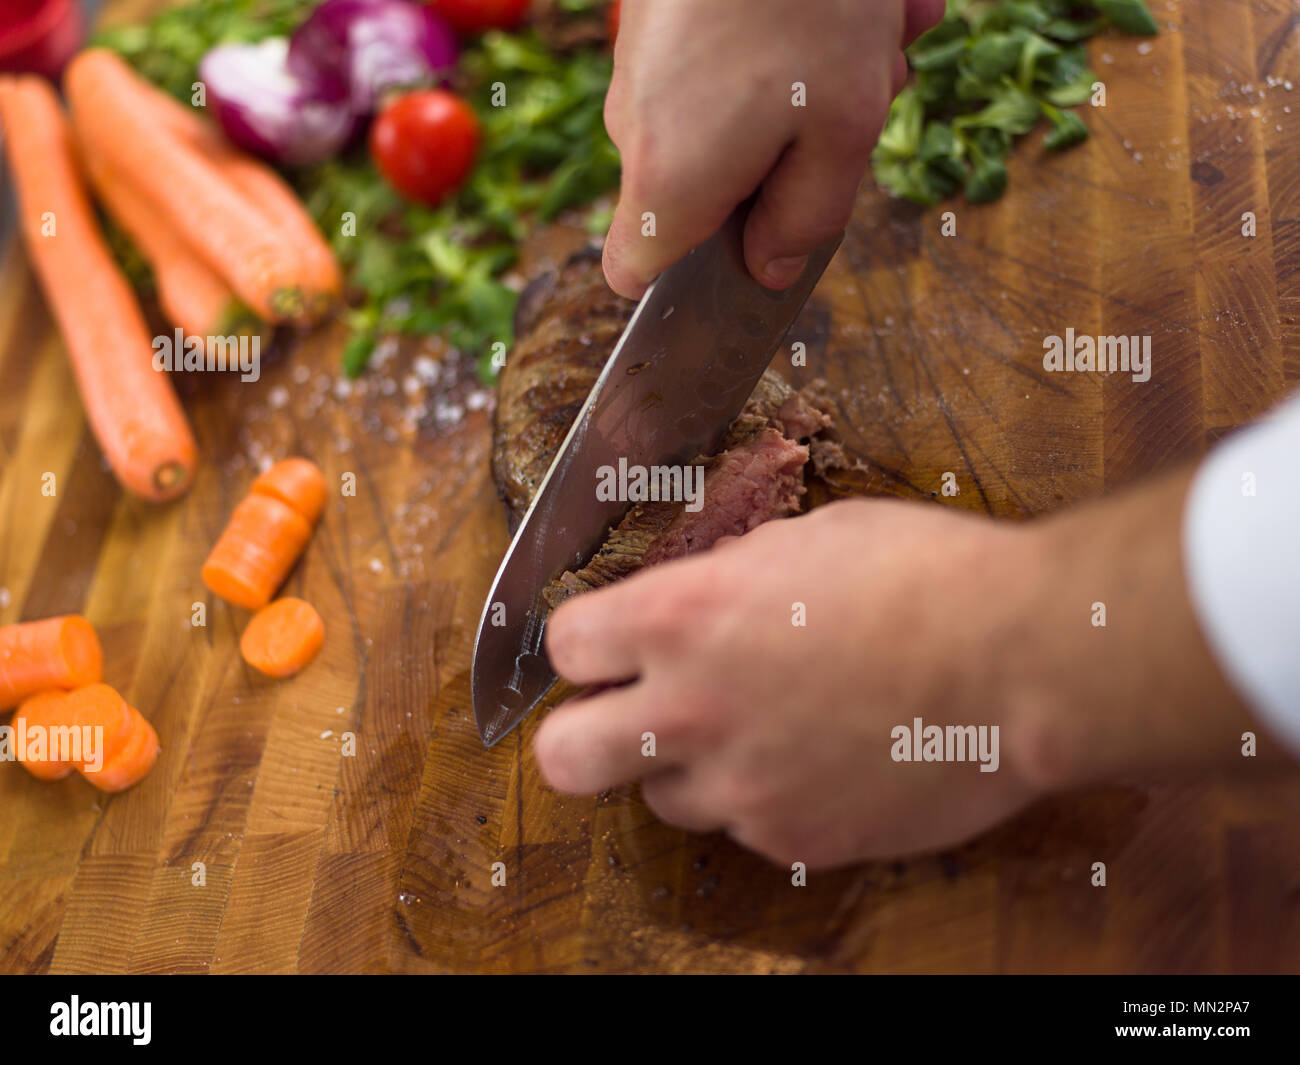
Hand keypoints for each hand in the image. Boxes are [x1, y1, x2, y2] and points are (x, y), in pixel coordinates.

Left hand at [535, 474, 1264, 867]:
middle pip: (562, 755)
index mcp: (681, 617)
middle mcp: (692, 711)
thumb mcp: (804, 541)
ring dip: (684, 767)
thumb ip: (725, 580)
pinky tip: (817, 757)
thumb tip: (700, 598)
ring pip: (658, 799)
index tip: (607, 642)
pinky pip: (745, 825)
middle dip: (582, 731)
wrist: (1023, 660)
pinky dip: (763, 797)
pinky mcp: (797, 839)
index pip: (562, 646)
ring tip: (751, 730)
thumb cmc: (925, 576)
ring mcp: (742, 788)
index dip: (585, 641)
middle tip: (625, 712)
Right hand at [601, 0, 944, 297]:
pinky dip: (783, 50)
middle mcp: (632, 130)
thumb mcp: (841, 134)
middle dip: (776, 170)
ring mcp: (638, 69)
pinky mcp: (655, 22)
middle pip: (697, 194)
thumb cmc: (807, 5)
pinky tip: (844, 9)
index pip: (631, 274)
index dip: (687, 278)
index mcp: (669, 182)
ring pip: (719, 123)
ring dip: (798, 100)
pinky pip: (718, 66)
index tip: (748, 247)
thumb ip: (806, 221)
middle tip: (848, 111)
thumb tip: (771, 268)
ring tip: (864, 40)